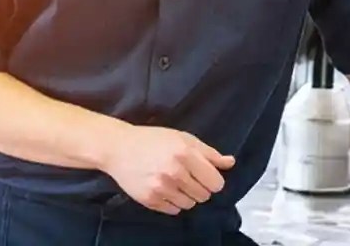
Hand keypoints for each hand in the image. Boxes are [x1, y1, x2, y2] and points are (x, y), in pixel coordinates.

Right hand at [101, 125, 234, 215]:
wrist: (119, 148)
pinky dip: (172, 202)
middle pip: (204, 195)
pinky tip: (164, 188)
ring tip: (174, 182)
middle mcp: (174, 172)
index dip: (213, 180)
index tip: (205, 175)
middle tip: (187, 177)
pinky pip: (174, 210)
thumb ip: (209, 153)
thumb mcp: (183, 138)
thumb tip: (230, 163)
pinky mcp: (150, 200)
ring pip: (190, 204)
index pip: (216, 183)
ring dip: (186, 196)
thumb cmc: (153, 140)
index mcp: (185, 154)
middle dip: (200, 187)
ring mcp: (161, 188)